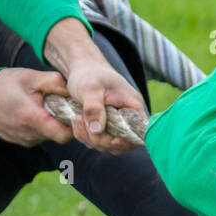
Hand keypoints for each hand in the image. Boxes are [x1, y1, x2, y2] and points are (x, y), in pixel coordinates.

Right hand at [0, 68, 73, 146]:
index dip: (74, 125)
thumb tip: (71, 90)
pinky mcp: (22, 141)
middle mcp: (30, 134)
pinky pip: (40, 136)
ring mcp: (26, 140)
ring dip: (52, 122)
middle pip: (59, 134)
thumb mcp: (29, 77)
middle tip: (59, 104)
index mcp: (32, 118)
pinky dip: (42, 126)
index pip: (64, 134)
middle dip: (63, 120)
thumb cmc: (4, 86)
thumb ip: (53, 82)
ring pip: (50, 135)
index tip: (74, 111)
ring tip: (43, 106)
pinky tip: (35, 112)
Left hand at [43, 17, 144, 153]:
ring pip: (109, 145)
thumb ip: (93, 108)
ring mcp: (117, 124)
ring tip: (76, 120)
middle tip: (81, 123)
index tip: (111, 139)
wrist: (82, 70)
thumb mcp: (90, 88)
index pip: (139, 132)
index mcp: (133, 107)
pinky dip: (86, 137)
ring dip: (90, 139)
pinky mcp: (106, 128)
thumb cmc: (89, 74)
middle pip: (122, 143)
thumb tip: (97, 130)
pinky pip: (99, 141)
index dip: (127, 140)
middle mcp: (128, 118)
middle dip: (100, 140)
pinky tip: (76, 123)